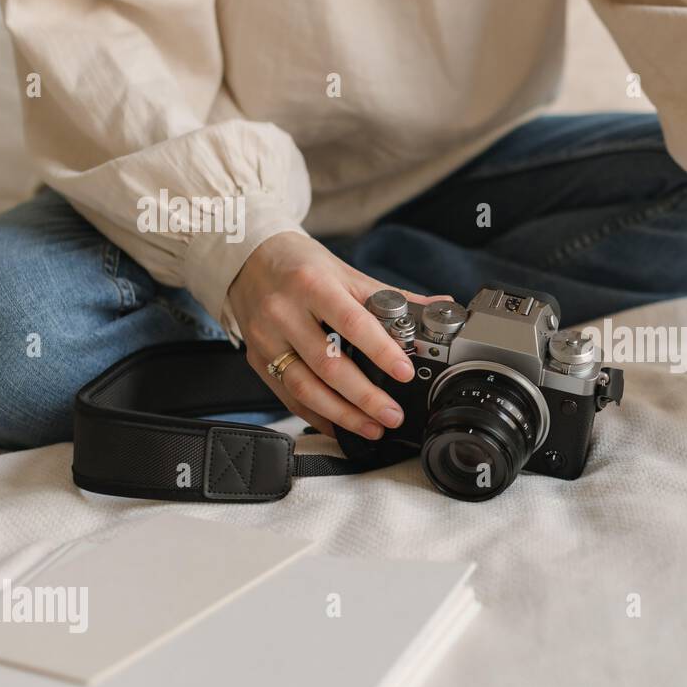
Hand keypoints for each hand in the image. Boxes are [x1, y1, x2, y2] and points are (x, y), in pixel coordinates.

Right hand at [227, 231, 448, 438]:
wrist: (247, 259)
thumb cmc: (301, 266)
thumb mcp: (346, 272)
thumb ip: (392, 296)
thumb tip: (439, 307)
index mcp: (312, 285)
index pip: (352, 323)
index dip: (381, 351)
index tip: (404, 372)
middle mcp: (284, 313)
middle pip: (327, 365)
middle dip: (364, 397)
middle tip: (392, 415)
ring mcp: (266, 339)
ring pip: (305, 388)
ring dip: (342, 415)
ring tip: (372, 427)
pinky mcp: (256, 359)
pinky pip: (287, 396)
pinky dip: (316, 416)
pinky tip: (339, 427)